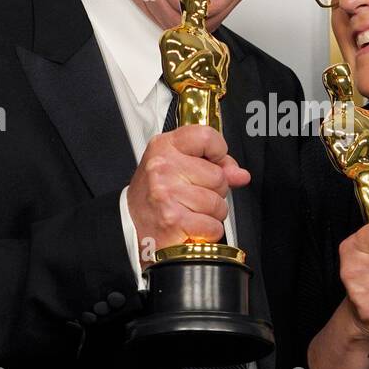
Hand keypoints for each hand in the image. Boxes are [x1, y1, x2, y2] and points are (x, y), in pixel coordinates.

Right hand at [127, 125, 250, 263]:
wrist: (128, 225)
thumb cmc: (153, 195)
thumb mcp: (175, 167)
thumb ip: (211, 164)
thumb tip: (239, 174)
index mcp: (164, 147)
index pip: (207, 137)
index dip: (219, 152)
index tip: (214, 162)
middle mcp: (163, 168)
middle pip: (219, 176)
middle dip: (214, 191)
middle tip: (192, 195)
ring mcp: (168, 194)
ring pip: (218, 204)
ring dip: (211, 213)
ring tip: (190, 211)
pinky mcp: (174, 220)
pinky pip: (213, 226)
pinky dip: (207, 231)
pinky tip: (190, 226)